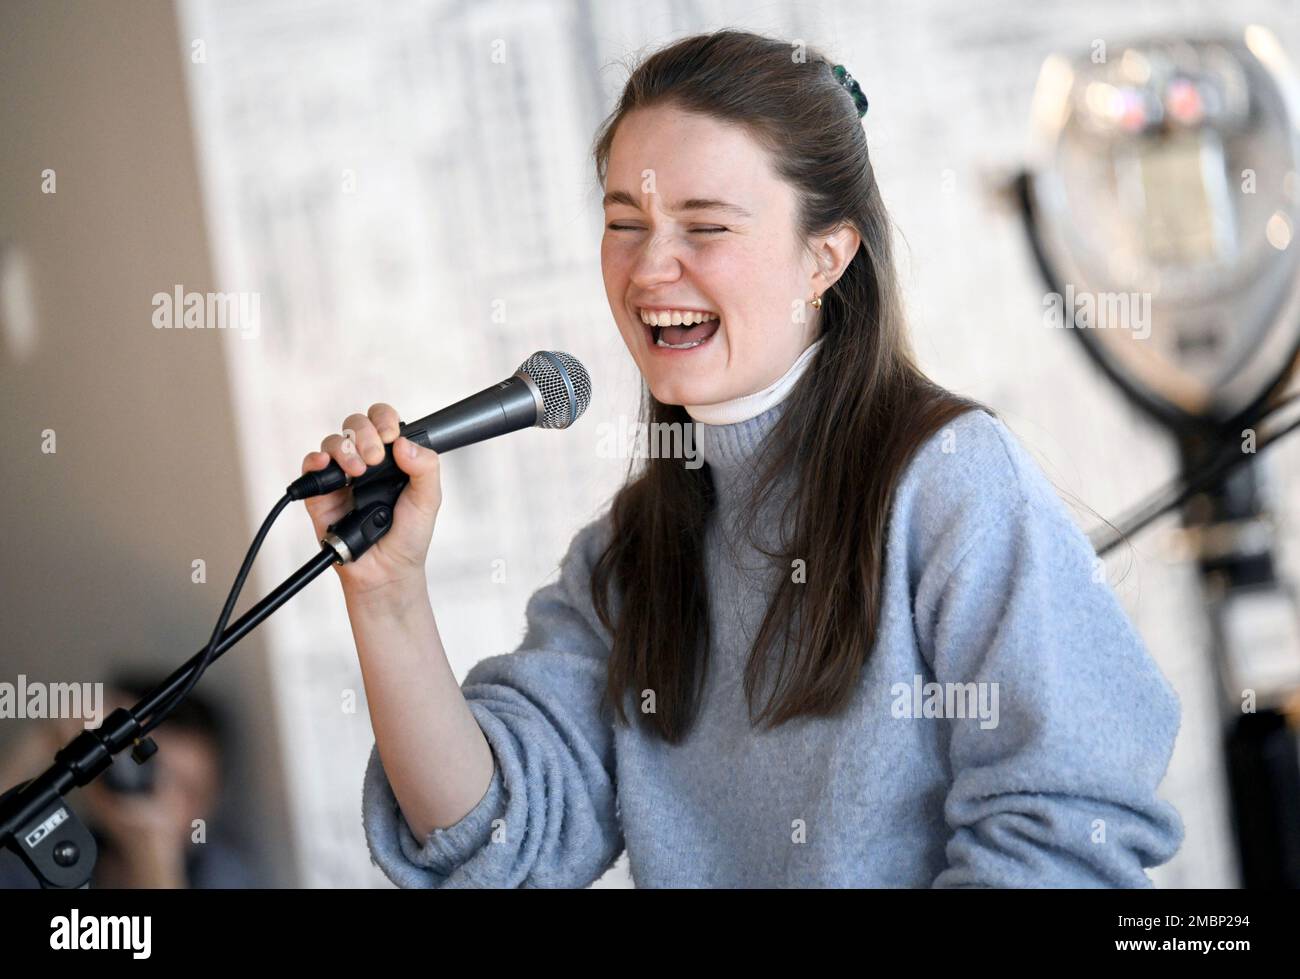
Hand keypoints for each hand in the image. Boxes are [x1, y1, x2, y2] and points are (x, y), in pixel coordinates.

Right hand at [301, 403, 441, 597]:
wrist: (387, 571)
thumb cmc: (409, 535)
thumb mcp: (428, 500)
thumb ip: (426, 467)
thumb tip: (403, 443)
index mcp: (393, 458)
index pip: (384, 422)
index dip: (384, 420)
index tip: (390, 436)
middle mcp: (366, 462)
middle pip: (355, 426)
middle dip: (364, 434)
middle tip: (375, 458)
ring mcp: (342, 477)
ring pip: (333, 443)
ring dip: (344, 449)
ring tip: (357, 472)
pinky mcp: (321, 495)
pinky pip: (310, 468)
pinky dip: (314, 461)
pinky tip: (324, 464)